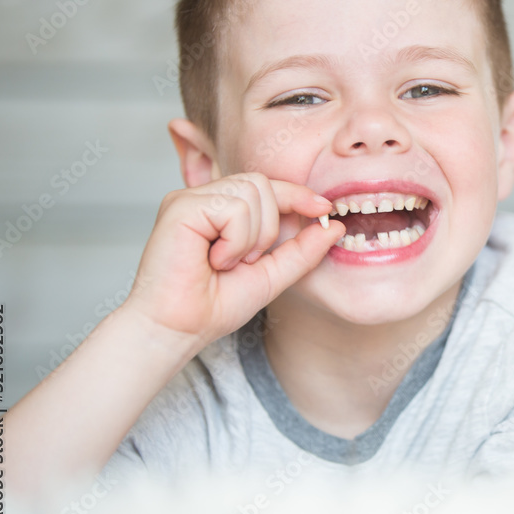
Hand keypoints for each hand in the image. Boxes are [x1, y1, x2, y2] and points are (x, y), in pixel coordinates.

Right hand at [120, 173, 344, 345]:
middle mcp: (205, 198)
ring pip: (252, 193)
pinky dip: (235, 240)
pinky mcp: (180, 205)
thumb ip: (301, 250)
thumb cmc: (213, 305)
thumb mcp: (271, 275)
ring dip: (252, 237)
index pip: (267, 187)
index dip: (297, 194)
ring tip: (227, 262)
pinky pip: (233, 207)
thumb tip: (334, 226)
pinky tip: (215, 259)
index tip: (325, 209)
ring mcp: (190, 198)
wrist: (178, 329)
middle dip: (270, 227)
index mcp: (223, 209)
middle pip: (263, 183)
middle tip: (247, 260)